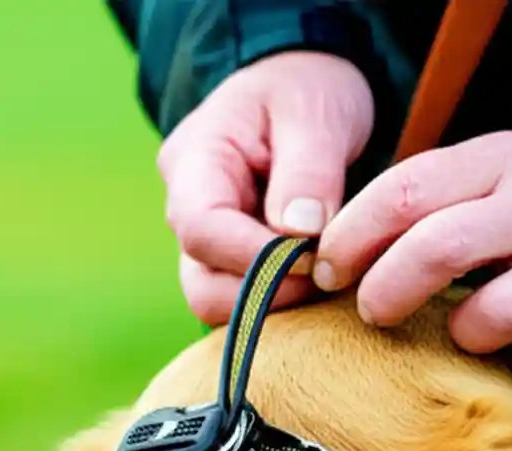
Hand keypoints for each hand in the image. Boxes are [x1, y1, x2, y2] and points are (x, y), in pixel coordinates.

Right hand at [159, 50, 375, 324]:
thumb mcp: (314, 111)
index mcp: (194, 162)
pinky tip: (318, 279)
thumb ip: (308, 171)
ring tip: (326, 276)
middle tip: (326, 276)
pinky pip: (243, 300)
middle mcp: (185, 209)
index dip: (255, 257)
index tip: (314, 258)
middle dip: (263, 294)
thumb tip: (298, 234)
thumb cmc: (302, 88)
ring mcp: (204, 240)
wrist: (296, 86)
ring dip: (273, 304)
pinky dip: (280, 300)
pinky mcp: (228, 259)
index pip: (202, 229)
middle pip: (201, 284)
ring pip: (218, 303)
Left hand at [316, 131, 511, 395]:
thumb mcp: (490, 181)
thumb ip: (423, 205)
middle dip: (386, 290)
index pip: (403, 191)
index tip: (324, 273)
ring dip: (466, 334)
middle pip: (438, 248)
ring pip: (496, 312)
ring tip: (470, 331)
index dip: (348, 239)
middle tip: (374, 311)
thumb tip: (322, 256)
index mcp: (504, 160)